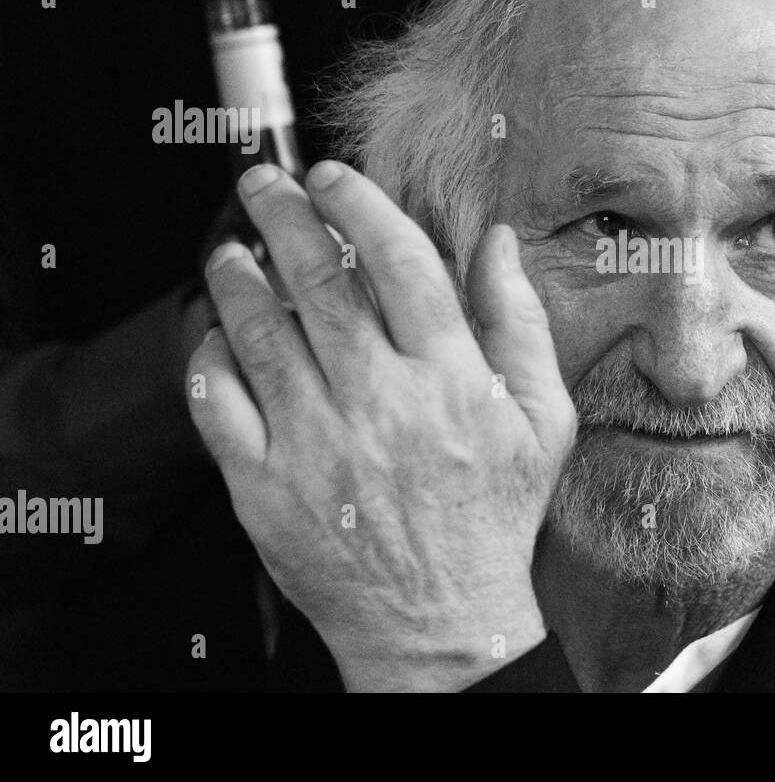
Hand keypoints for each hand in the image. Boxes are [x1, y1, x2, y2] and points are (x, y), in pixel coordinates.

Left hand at [186, 160, 575, 690]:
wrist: (441, 621)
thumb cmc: (493, 516)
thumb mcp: (542, 420)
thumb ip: (521, 323)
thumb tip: (499, 243)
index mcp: (449, 377)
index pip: (397, 261)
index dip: (358, 203)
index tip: (333, 177)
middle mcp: (380, 401)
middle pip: (317, 281)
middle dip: (282, 215)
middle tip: (264, 185)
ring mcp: (317, 444)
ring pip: (258, 332)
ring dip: (237, 277)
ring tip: (232, 251)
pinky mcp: (266, 487)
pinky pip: (219, 406)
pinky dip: (208, 360)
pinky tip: (215, 338)